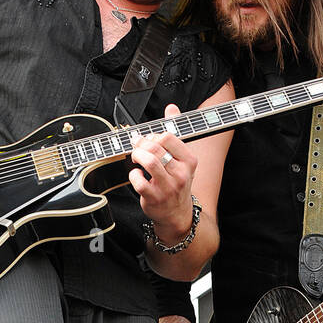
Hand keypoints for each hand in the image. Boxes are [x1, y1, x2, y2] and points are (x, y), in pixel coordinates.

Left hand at [129, 103, 197, 243]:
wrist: (177, 214)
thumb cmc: (176, 182)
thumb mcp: (181, 158)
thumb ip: (176, 132)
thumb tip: (171, 108)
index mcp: (189, 160)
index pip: (168, 136)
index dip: (152, 134)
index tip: (147, 139)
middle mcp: (181, 173)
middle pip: (156, 146)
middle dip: (141, 143)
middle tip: (136, 147)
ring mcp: (168, 187)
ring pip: (149, 161)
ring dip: (137, 155)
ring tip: (136, 158)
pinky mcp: (155, 198)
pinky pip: (138, 180)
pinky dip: (133, 175)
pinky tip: (136, 176)